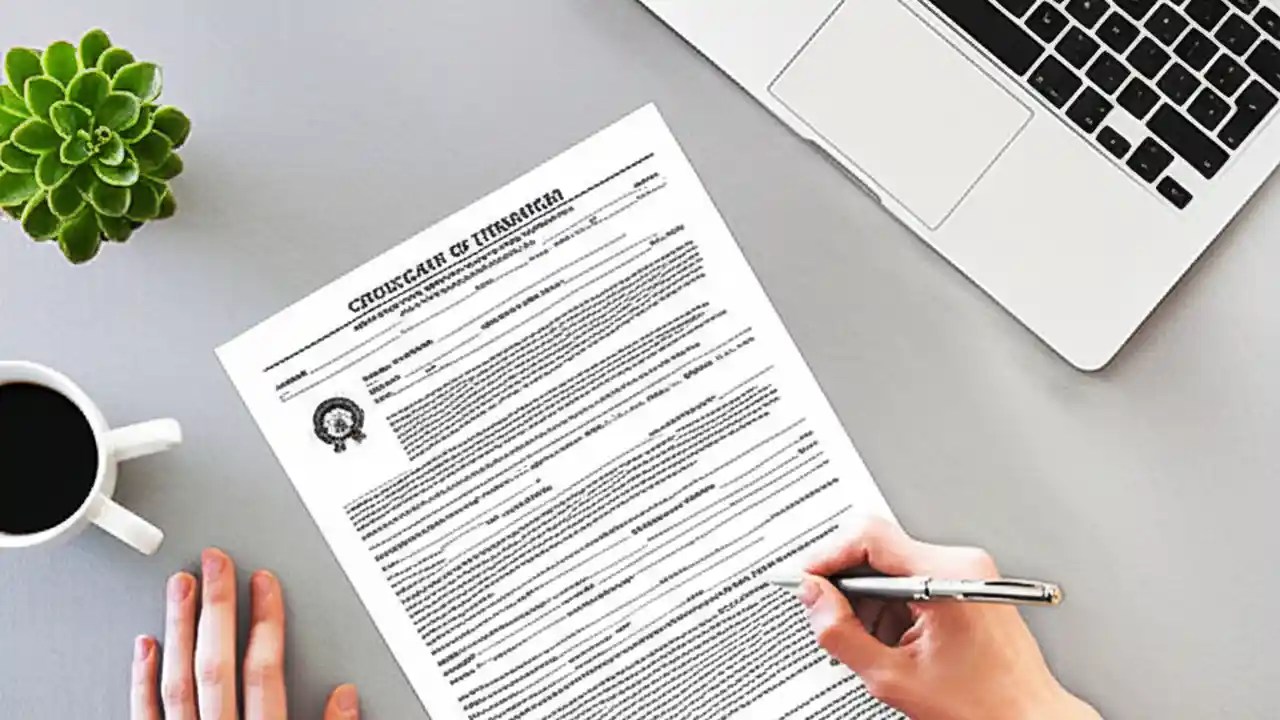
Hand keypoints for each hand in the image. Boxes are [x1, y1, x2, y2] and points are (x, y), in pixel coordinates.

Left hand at [130, 548, 359, 718]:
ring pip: (179, 681)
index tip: (264, 585)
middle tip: (216, 566)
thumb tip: (345, 696)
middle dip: (218, 608)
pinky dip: (143, 680)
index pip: (265, 670)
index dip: (267, 622)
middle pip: (217, 665)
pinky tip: (145, 645)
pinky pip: (145, 715)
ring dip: (180, 629)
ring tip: (181, 587)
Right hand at [798, 518, 1099, 719]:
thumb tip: (812, 597)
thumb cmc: (982, 705)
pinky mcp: (966, 582)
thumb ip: (840, 633)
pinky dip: (892, 608)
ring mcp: (966, 570)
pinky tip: (899, 643)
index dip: (827, 556)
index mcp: (944, 574)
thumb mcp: (892, 676)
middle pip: (877, 550)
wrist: (1029, 719)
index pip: (868, 536)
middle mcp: (959, 562)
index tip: (806, 579)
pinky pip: (911, 580)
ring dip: (871, 603)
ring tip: (880, 646)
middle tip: (836, 621)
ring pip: (891, 567)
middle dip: (848, 588)